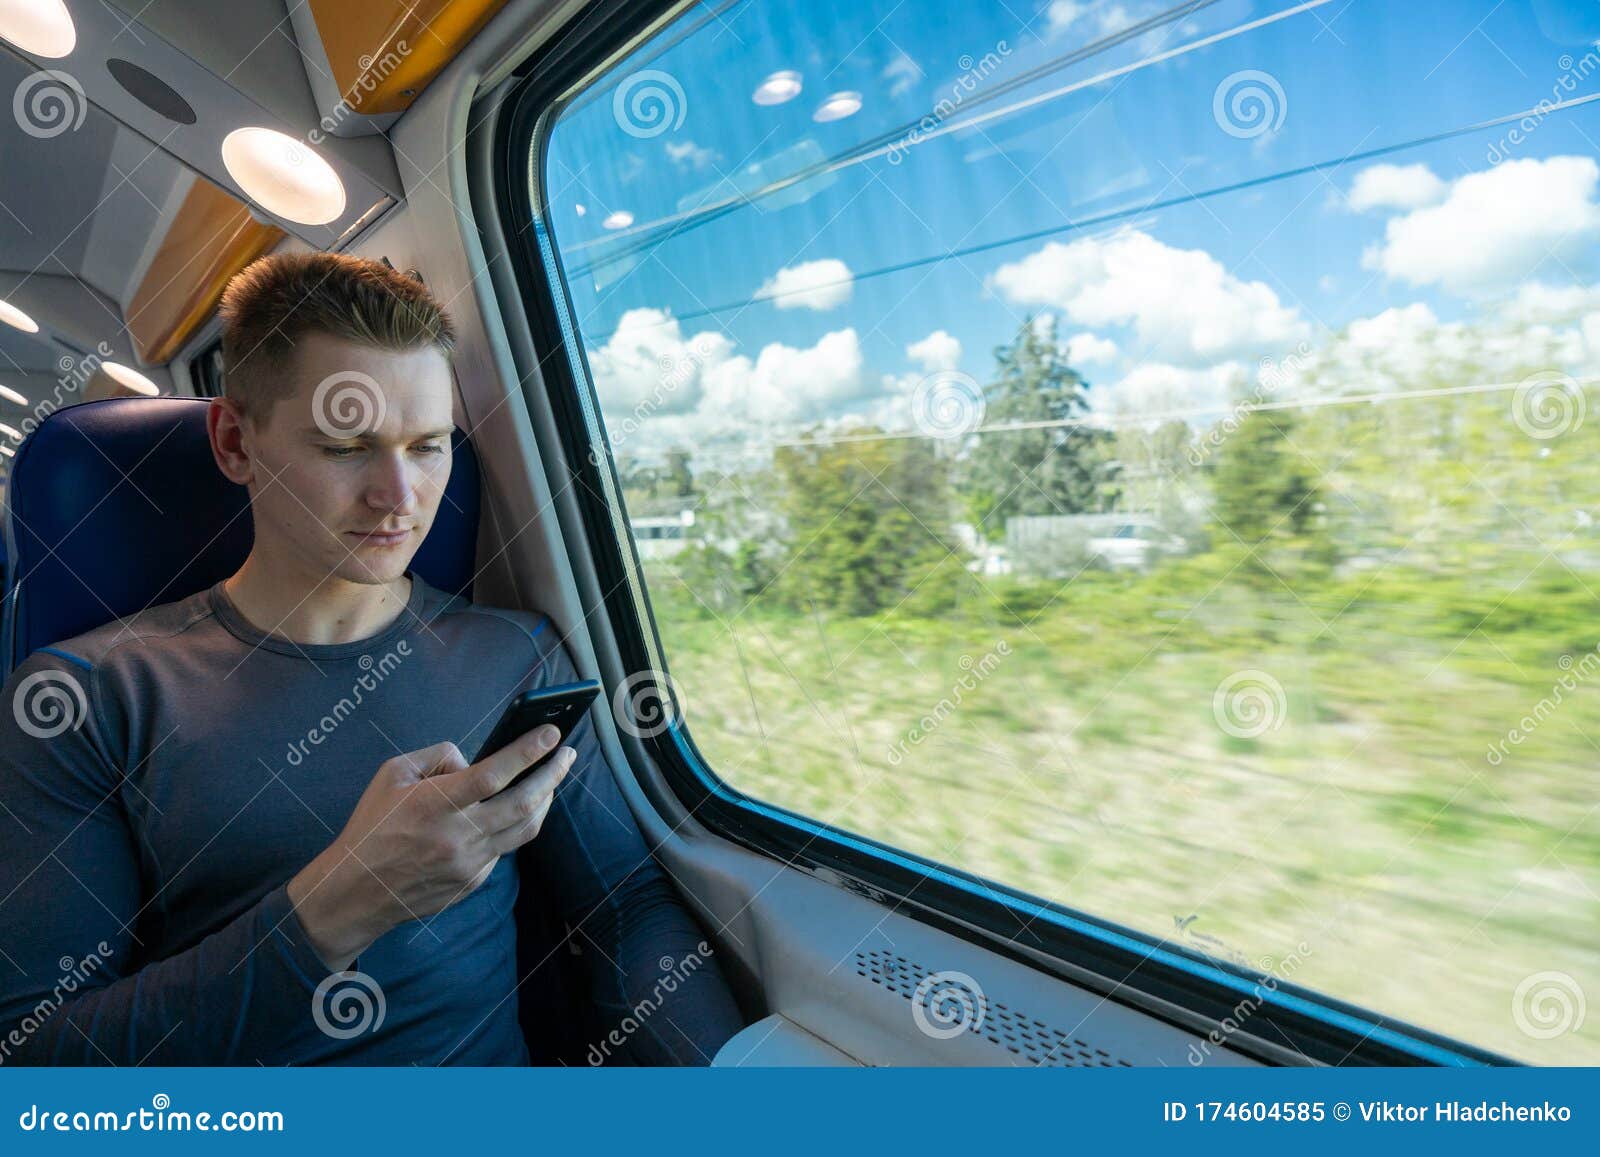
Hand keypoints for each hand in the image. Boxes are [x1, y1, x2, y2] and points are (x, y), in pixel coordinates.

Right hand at [287, 724, 575, 969]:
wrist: (355, 891)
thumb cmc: (372, 826)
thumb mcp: (391, 775)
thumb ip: (437, 757)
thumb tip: (474, 759)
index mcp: (435, 804)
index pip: (494, 774)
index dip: (528, 752)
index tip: (552, 734)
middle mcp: (458, 836)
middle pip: (523, 803)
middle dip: (553, 774)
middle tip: (568, 754)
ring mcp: (469, 863)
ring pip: (525, 829)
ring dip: (545, 800)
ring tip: (552, 779)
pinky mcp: (473, 882)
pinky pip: (504, 848)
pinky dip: (513, 826)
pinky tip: (514, 811)